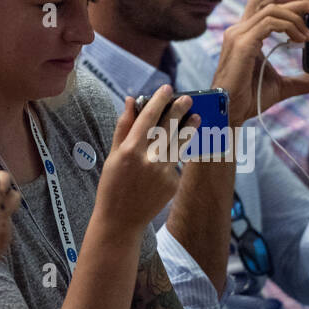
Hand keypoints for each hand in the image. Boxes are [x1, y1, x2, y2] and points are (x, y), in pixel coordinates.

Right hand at [95, 85, 198, 233]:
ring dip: (189, 129)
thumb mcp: (112, 155)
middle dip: (179, 110)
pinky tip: (174, 154)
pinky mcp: (173, 184)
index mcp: (130, 150)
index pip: (148, 117)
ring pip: (180, 144)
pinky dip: (175, 157)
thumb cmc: (112, 185)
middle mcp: (148, 160)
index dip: (159, 101)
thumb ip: (123, 127)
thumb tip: (130, 101)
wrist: (121, 220)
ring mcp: (163, 173)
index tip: (167, 88)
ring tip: (196, 117)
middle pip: (168, 128)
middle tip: (188, 99)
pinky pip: (176, 164)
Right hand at [213, 0, 308, 125]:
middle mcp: (240, 30)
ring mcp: (239, 34)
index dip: (289, 1)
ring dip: (296, 18)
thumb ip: (304, 80)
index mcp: (247, 35)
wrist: (231, 111)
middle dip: (300, 2)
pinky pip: (269, 23)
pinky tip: (300, 40)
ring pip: (272, 9)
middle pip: (269, 1)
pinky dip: (288, 27)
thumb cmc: (251, 99)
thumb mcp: (284, 86)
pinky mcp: (242, 43)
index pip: (266, 5)